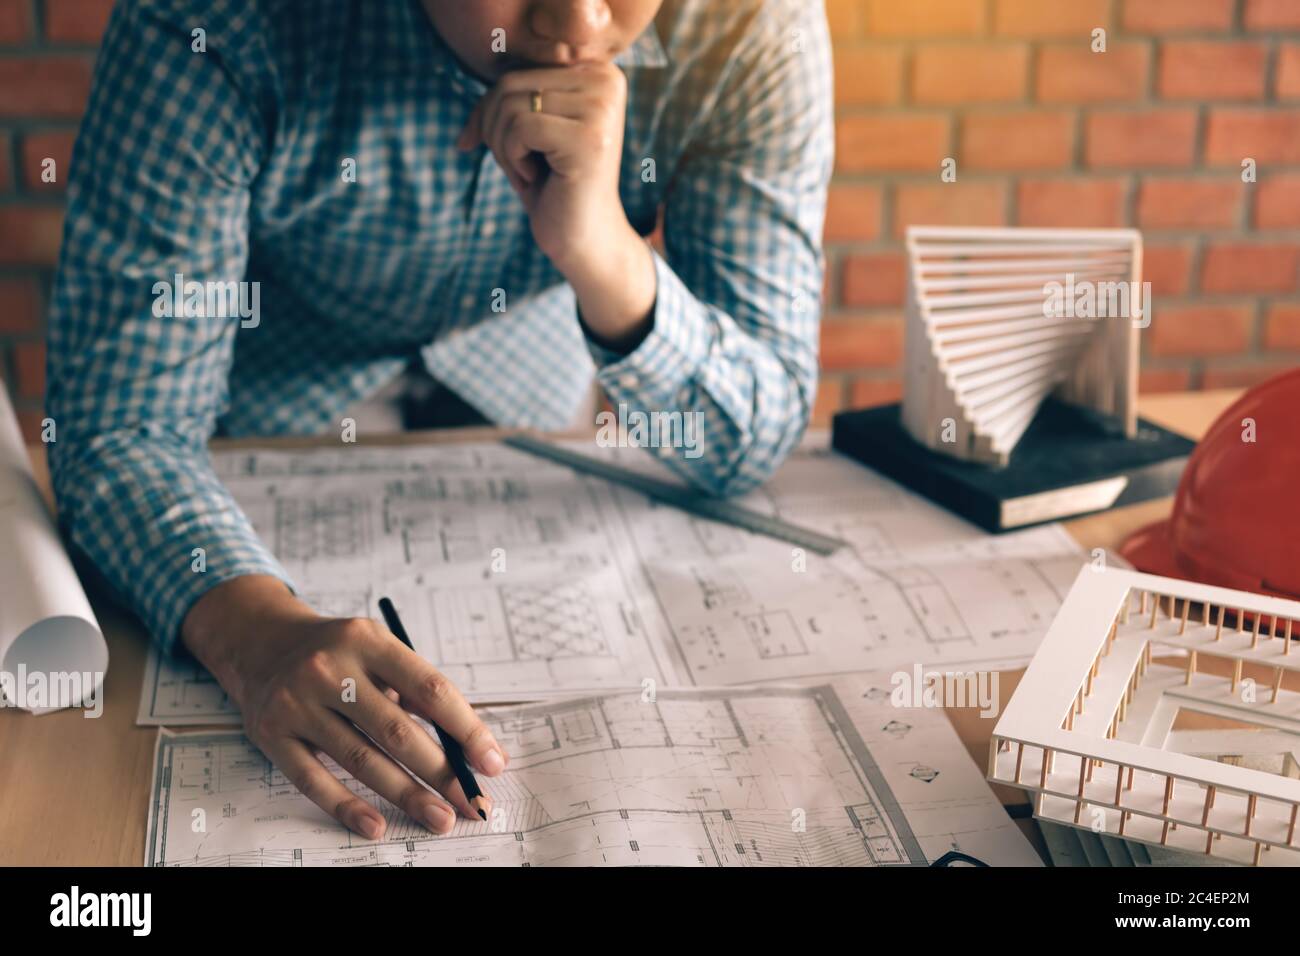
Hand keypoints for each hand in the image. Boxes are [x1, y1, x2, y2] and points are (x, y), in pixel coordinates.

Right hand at [181, 576, 508, 839]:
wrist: (260, 642)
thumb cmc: (337, 653)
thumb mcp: (376, 649)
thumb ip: (415, 689)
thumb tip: (465, 747)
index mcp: (368, 641)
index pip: (430, 690)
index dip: (466, 729)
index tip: (492, 762)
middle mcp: (331, 669)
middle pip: (397, 730)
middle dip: (442, 772)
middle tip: (471, 802)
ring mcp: (297, 703)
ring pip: (361, 759)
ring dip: (406, 795)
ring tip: (439, 817)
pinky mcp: (272, 734)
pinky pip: (314, 779)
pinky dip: (347, 806)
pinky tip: (377, 825)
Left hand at [457, 61, 657, 348]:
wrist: (583, 239)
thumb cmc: (552, 183)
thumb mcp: (528, 129)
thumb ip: (510, 93)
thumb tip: (478, 75)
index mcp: (598, 71)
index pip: (517, 68)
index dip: (491, 109)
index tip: (500, 147)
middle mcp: (607, 81)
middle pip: (509, 83)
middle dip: (494, 129)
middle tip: (518, 165)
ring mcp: (601, 109)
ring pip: (509, 105)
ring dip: (503, 148)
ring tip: (528, 172)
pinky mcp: (589, 138)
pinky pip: (519, 128)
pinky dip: (512, 159)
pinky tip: (535, 177)